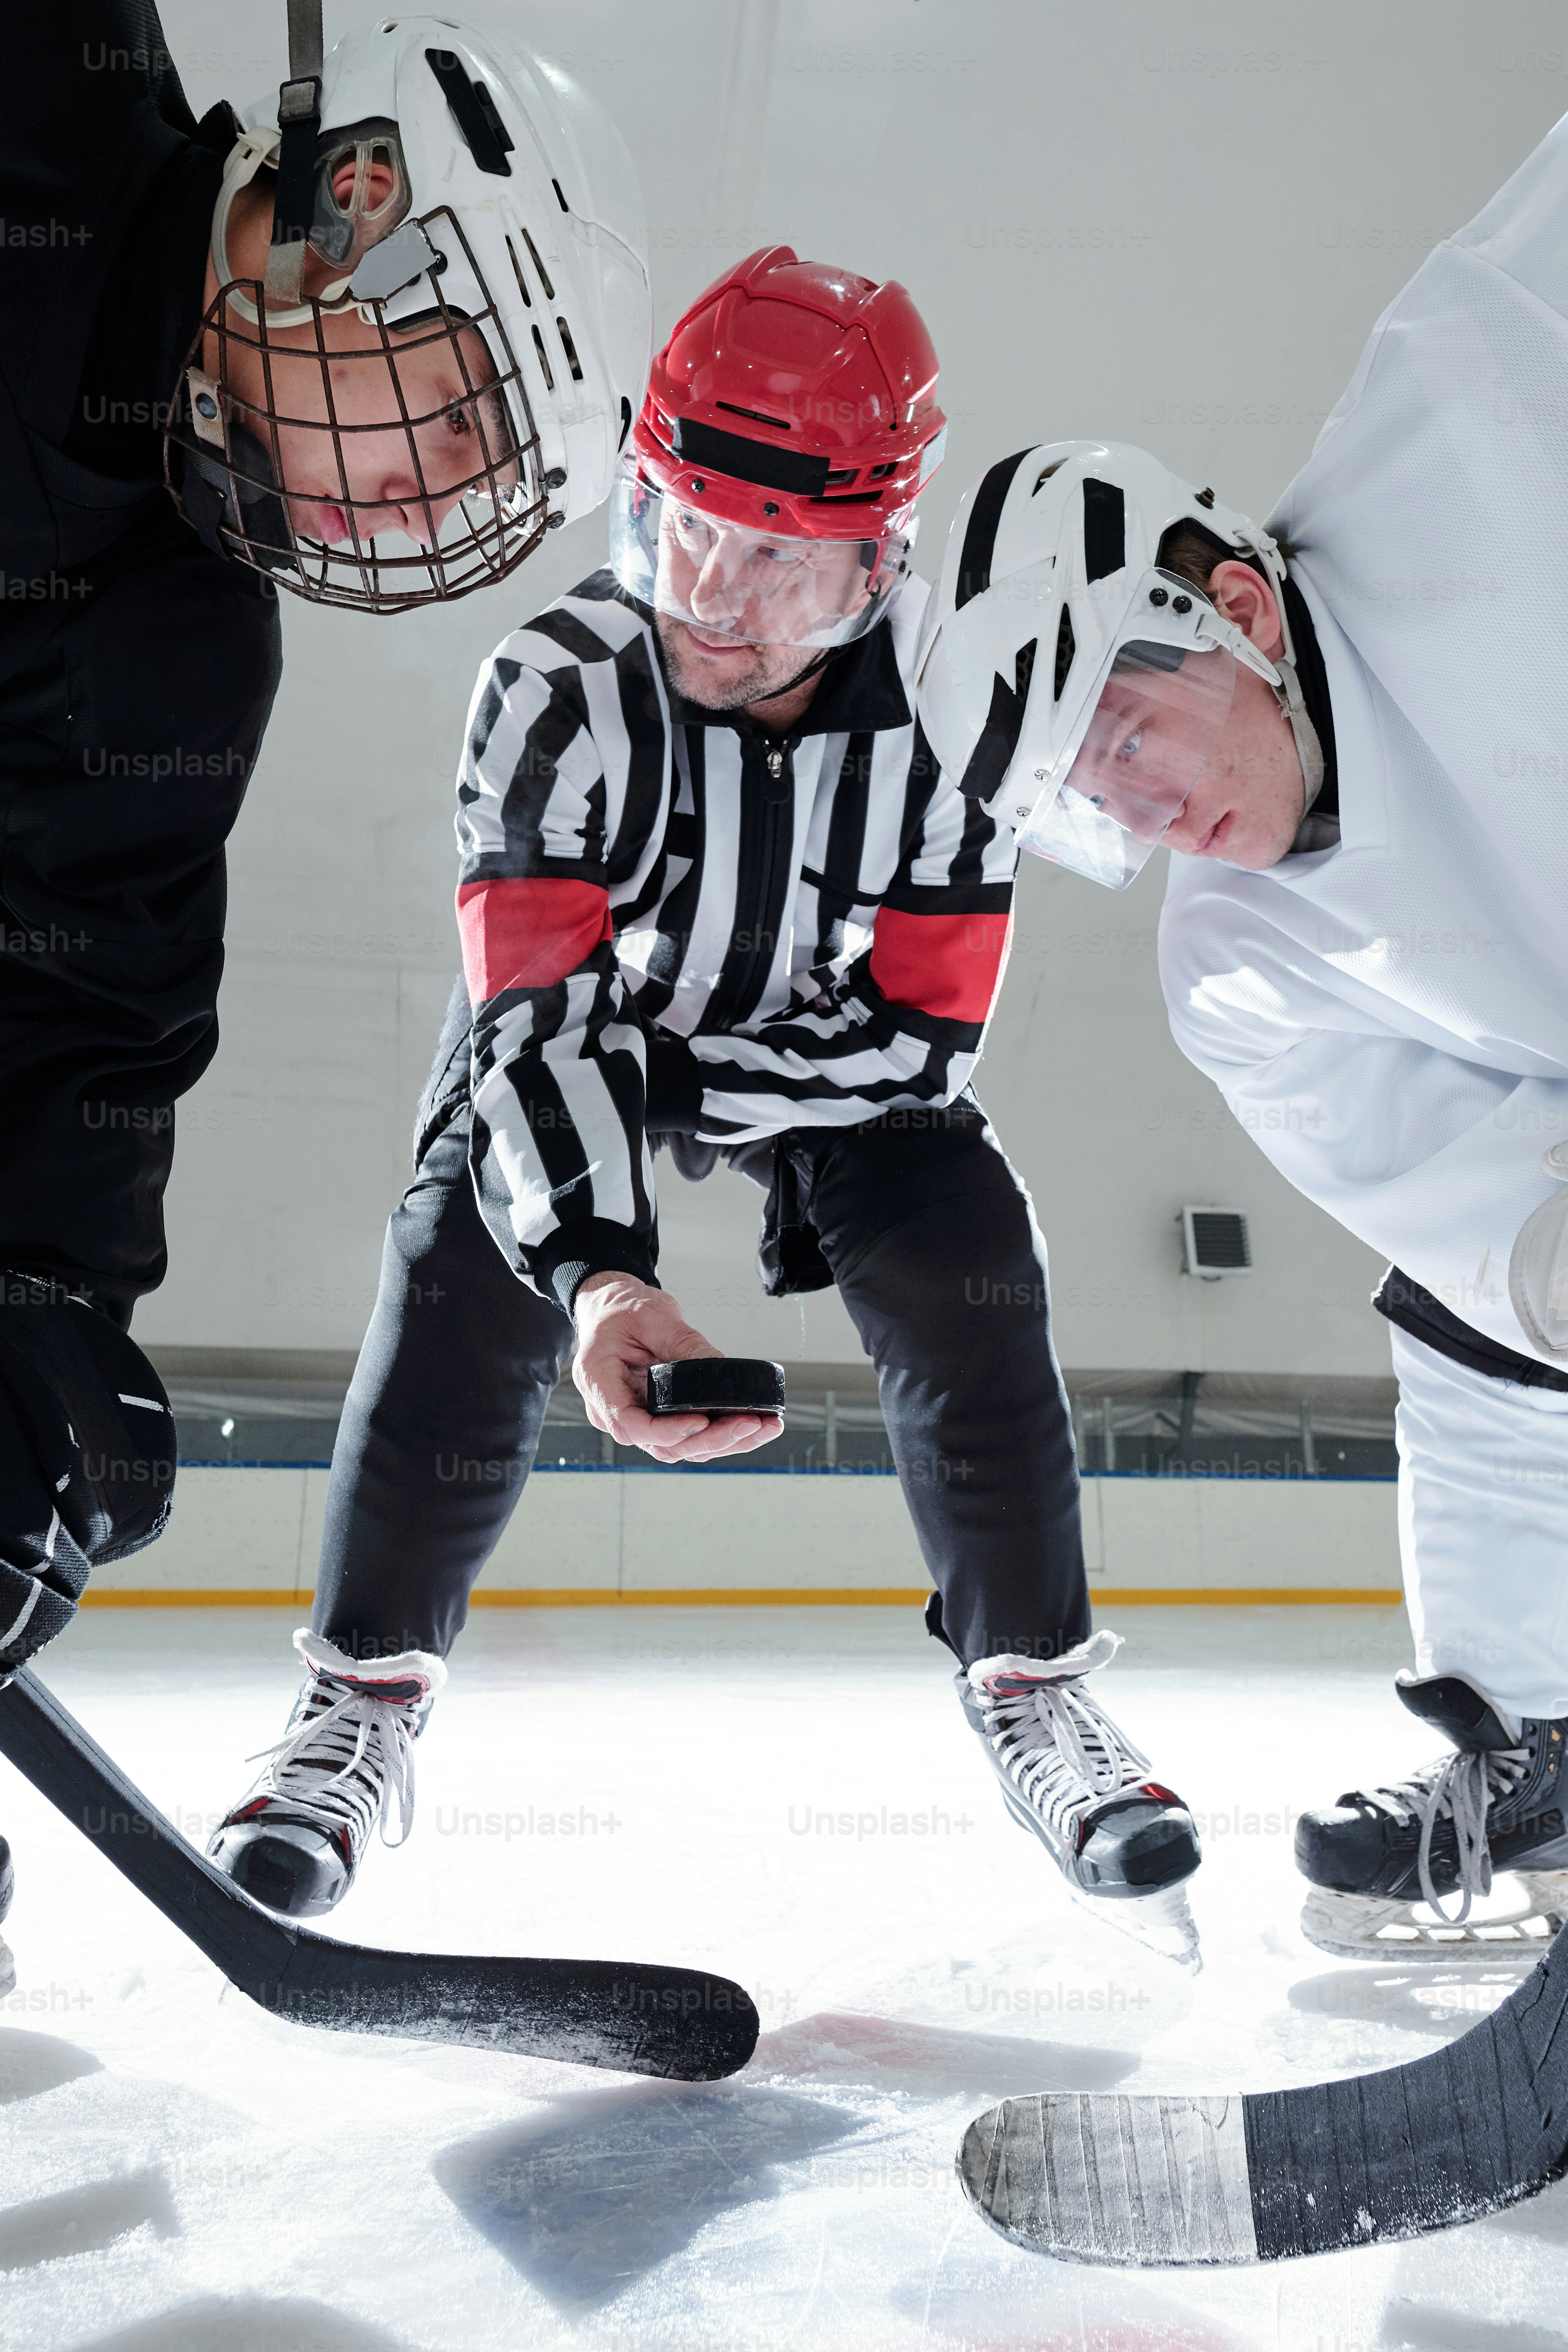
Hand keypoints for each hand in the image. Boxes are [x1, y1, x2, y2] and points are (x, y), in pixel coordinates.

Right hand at [571, 1274, 783, 1463]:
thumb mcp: (652, 1316)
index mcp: (599, 1382)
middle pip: (660, 1444)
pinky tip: (751, 1427)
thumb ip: (683, 1343)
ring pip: (678, 1448)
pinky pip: (686, 1438)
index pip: (630, 1424)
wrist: (612, 1310)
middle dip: (711, 1439)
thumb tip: (719, 1366)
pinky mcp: (656, 1419)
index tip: (701, 1422)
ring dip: (722, 1443)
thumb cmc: (621, 1311)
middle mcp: (613, 1410)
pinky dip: (719, 1437)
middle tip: (751, 1424)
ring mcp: (635, 1418)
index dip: (667, 1431)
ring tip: (763, 1427)